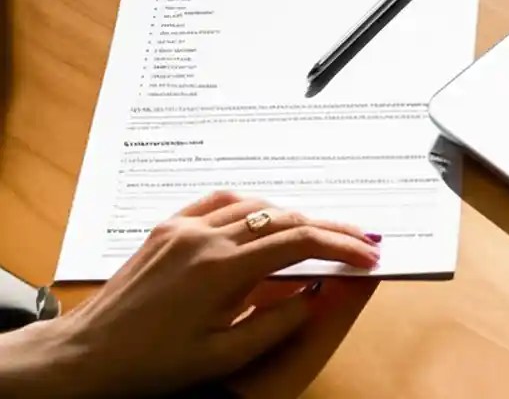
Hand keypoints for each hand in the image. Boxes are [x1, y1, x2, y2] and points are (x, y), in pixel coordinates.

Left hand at [0, 192, 380, 397]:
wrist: (86, 355)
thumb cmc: (149, 363)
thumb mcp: (223, 355)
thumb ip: (277, 321)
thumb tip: (314, 294)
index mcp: (220, 270)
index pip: (298, 242)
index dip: (340, 246)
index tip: (367, 256)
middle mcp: (203, 238)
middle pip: (283, 218)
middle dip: (326, 230)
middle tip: (356, 244)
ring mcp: (183, 228)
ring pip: (255, 205)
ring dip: (292, 217)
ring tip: (317, 235)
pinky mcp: (167, 228)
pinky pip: (219, 201)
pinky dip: (251, 207)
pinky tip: (264, 218)